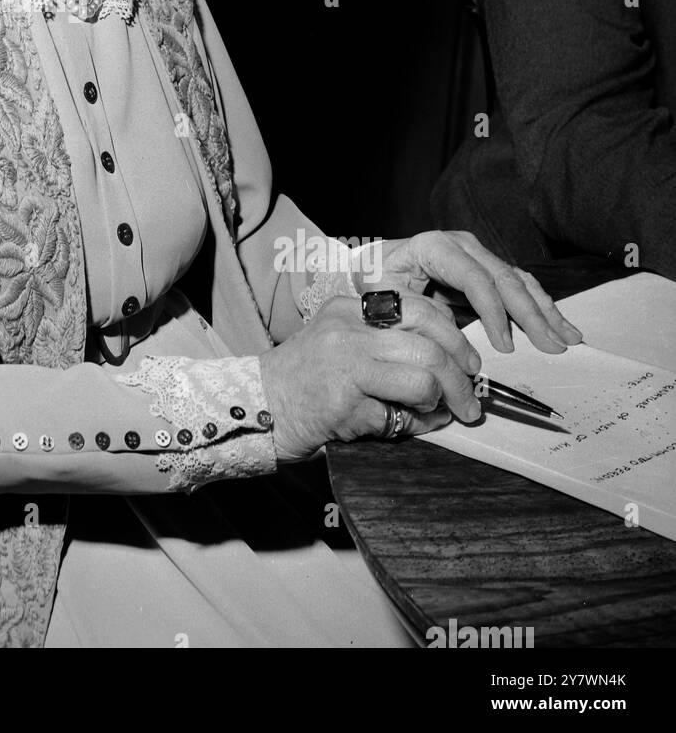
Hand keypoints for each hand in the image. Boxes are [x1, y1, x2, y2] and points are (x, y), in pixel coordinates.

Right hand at [259, 292, 481, 461]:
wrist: (261, 405)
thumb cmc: (308, 376)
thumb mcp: (342, 339)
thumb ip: (387, 339)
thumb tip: (451, 357)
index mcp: (349, 307)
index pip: (420, 309)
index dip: (454, 337)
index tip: (466, 360)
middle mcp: (348, 329)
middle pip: (429, 346)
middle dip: (461, 378)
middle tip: (471, 399)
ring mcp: (345, 365)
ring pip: (423, 379)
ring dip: (441, 403)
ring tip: (440, 413)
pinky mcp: (345, 404)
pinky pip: (402, 417)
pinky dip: (415, 426)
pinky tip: (405, 425)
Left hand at [364, 230, 582, 354]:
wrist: (371, 267)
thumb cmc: (376, 283)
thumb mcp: (386, 298)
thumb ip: (419, 314)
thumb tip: (456, 339)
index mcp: (434, 247)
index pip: (475, 279)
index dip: (494, 312)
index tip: (506, 346)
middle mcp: (461, 245)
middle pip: (504, 279)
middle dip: (532, 315)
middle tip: (554, 347)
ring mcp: (477, 254)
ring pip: (519, 281)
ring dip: (546, 311)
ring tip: (569, 338)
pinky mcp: (487, 268)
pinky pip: (519, 286)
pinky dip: (541, 307)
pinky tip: (561, 326)